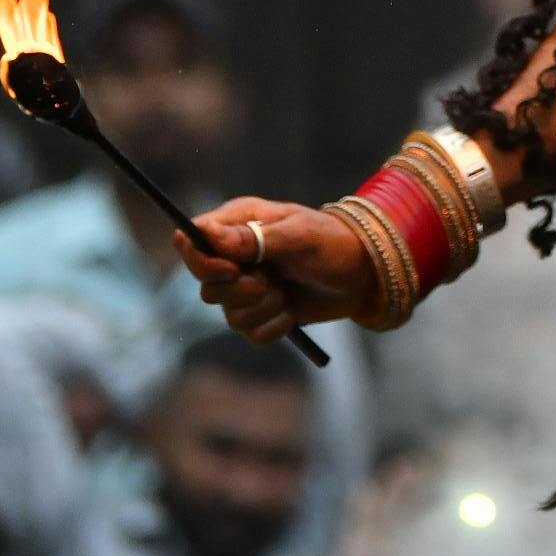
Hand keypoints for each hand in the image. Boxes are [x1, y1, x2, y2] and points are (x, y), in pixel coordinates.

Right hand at [180, 199, 371, 340]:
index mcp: (239, 223)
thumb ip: (254, 238)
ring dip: (262, 308)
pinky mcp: (261, 313)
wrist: (363, 274)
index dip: (202, 261)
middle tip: (270, 280)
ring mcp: (247, 286)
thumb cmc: (332, 242)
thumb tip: (207, 234)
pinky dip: (273, 325)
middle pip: (207, 285)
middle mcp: (236, 255)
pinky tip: (292, 309)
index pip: (193, 241)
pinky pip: (249, 332)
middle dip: (241, 290)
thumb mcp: (297, 235)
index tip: (232, 269)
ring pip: (227, 314)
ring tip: (287, 293)